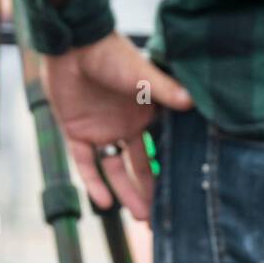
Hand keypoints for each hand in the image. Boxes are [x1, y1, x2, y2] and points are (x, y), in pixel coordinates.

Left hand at [41, 31, 193, 220]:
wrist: (71, 44)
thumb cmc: (110, 53)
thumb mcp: (141, 74)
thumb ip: (163, 90)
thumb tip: (192, 101)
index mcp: (145, 114)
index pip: (160, 149)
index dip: (170, 170)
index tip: (185, 193)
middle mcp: (125, 126)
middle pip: (139, 166)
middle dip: (150, 191)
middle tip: (161, 218)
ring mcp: (101, 131)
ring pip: (115, 170)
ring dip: (125, 192)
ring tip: (140, 218)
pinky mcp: (76, 133)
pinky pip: (85, 164)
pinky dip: (93, 182)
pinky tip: (103, 204)